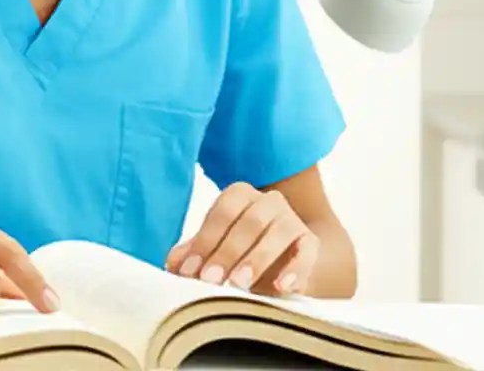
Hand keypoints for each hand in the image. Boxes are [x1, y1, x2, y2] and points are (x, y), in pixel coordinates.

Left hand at [165, 182, 317, 295]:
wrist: (286, 256)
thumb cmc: (242, 249)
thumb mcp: (216, 248)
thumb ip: (194, 252)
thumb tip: (172, 264)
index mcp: (239, 195)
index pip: (221, 212)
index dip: (204, 241)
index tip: (190, 270)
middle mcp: (267, 200)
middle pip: (249, 221)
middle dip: (227, 251)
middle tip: (211, 279)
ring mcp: (292, 219)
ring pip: (278, 231)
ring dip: (257, 258)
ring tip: (240, 283)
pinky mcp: (311, 241)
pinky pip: (308, 251)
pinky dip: (296, 269)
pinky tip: (281, 287)